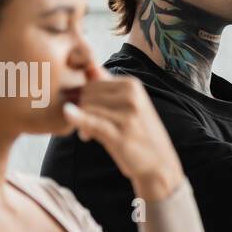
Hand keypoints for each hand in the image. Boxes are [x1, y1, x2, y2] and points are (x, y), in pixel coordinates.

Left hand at [62, 62, 183, 201]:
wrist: (160, 166)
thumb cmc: (140, 135)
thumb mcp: (128, 105)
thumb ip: (107, 86)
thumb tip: (88, 66)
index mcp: (132, 84)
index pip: (92, 83)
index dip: (85, 99)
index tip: (89, 114)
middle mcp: (131, 95)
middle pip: (87, 94)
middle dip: (82, 110)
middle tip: (88, 128)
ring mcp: (127, 114)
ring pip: (87, 108)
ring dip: (82, 123)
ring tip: (90, 135)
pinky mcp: (121, 133)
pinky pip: (92, 122)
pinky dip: (77, 119)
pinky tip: (71, 119)